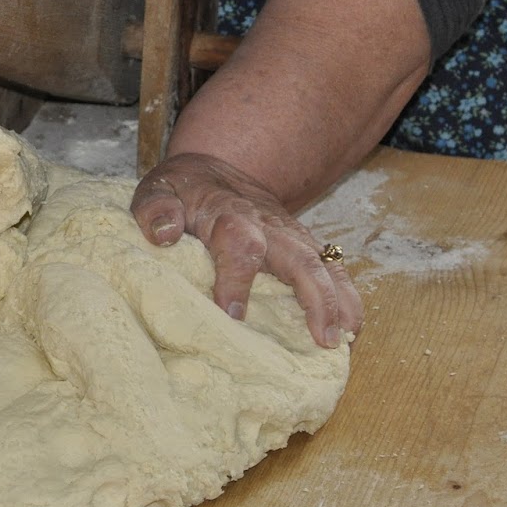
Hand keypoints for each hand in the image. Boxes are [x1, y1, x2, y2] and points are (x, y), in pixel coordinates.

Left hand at [130, 152, 361, 348]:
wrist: (214, 168)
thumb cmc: (182, 190)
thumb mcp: (156, 190)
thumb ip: (155, 209)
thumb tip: (164, 235)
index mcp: (229, 215)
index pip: (240, 246)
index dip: (236, 280)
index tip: (231, 313)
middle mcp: (268, 225)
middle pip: (299, 259)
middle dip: (315, 297)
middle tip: (322, 337)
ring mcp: (290, 235)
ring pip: (323, 265)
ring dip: (338, 301)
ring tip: (344, 338)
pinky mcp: (302, 244)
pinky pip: (331, 268)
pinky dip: (346, 296)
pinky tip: (351, 328)